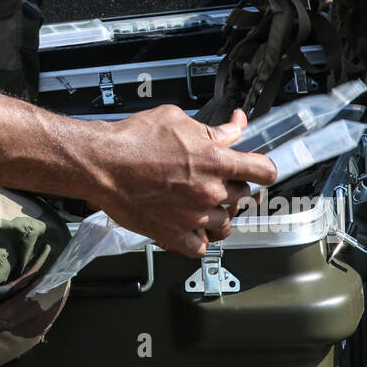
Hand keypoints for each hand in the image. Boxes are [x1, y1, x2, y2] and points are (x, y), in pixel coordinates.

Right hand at [93, 106, 276, 257]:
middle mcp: (210, 191)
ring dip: (217, 212)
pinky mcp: (175, 235)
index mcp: (215, 161)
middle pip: (245, 196)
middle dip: (233, 186)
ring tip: (199, 202)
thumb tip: (236, 125)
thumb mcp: (178, 121)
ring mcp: (194, 216)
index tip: (258, 170)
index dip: (264, 168)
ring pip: (226, 223)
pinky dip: (199, 237)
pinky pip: (202, 246)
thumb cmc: (134, 140)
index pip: (264, 171)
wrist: (102, 163)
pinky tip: (189, 224)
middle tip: (214, 178)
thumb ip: (214, 129)